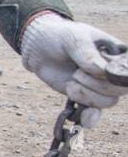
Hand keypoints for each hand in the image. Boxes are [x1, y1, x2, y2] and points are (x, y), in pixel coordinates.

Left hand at [21, 13, 125, 128]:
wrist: (38, 47)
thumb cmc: (60, 36)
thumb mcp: (74, 39)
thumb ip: (88, 55)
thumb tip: (102, 72)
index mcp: (118, 54)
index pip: (127, 72)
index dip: (118, 76)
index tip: (101, 71)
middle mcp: (113, 72)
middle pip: (120, 89)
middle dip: (96, 84)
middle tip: (76, 72)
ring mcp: (99, 85)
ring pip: (107, 101)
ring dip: (87, 94)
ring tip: (71, 80)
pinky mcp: (84, 96)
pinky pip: (94, 112)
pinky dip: (90, 117)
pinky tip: (84, 120)